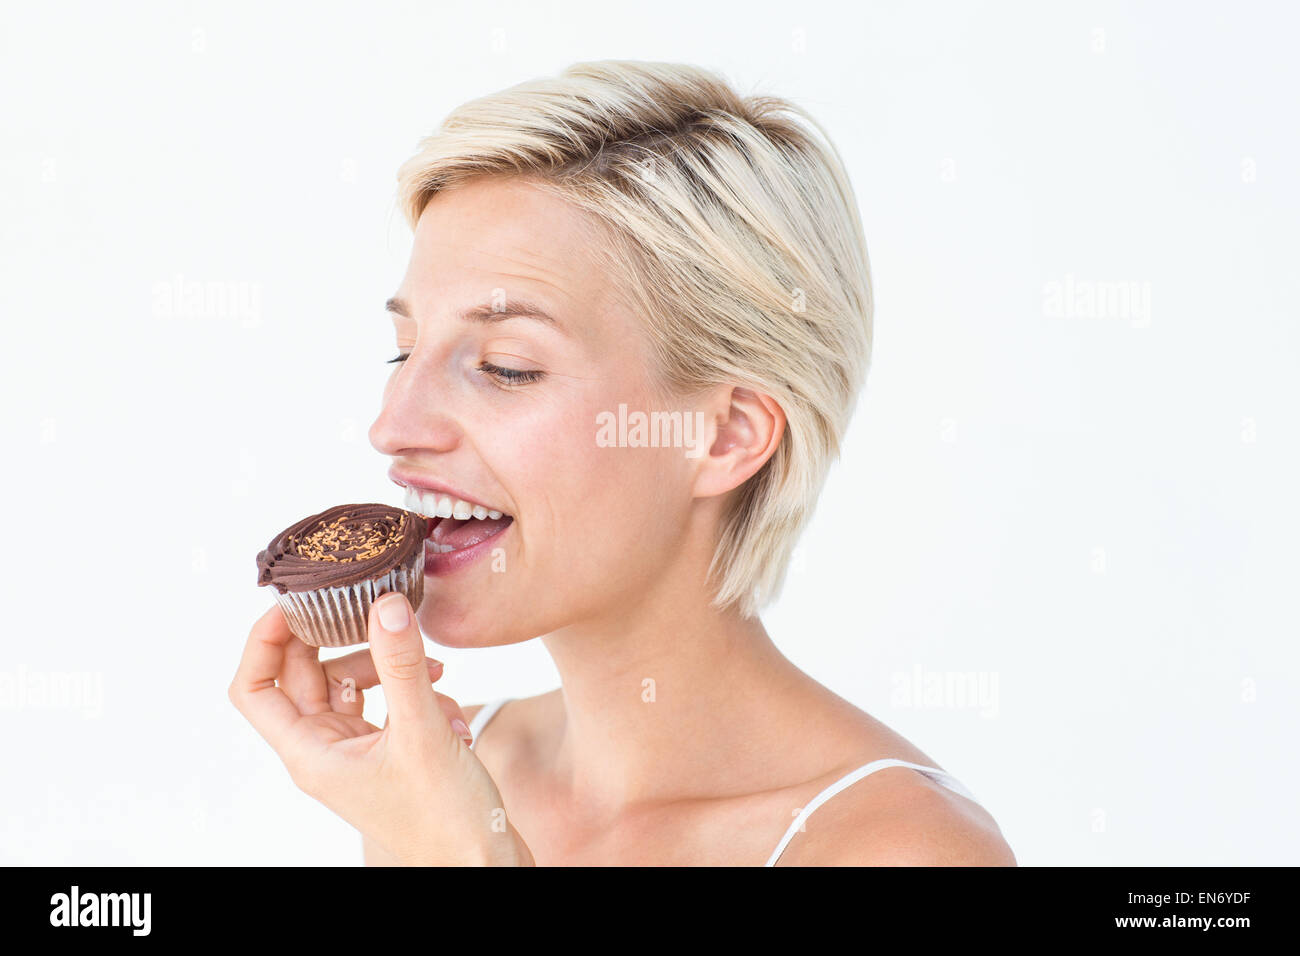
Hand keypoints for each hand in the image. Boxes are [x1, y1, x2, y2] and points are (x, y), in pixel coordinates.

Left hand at [228, 592, 533, 865]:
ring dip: (390, 667)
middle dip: (341, 641)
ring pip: (351, 685)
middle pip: (306, 676)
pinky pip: (386, 702)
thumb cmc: (447, 822)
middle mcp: (325, 752)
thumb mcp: (424, 733)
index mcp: (311, 754)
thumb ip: (402, 666)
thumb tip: (385, 605)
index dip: (265, 640)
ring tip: (435, 670)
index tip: (296, 601)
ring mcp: (355, 752)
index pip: (255, 688)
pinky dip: (413, 691)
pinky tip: (449, 701)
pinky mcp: (388, 751)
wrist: (483, 865)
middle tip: (370, 608)